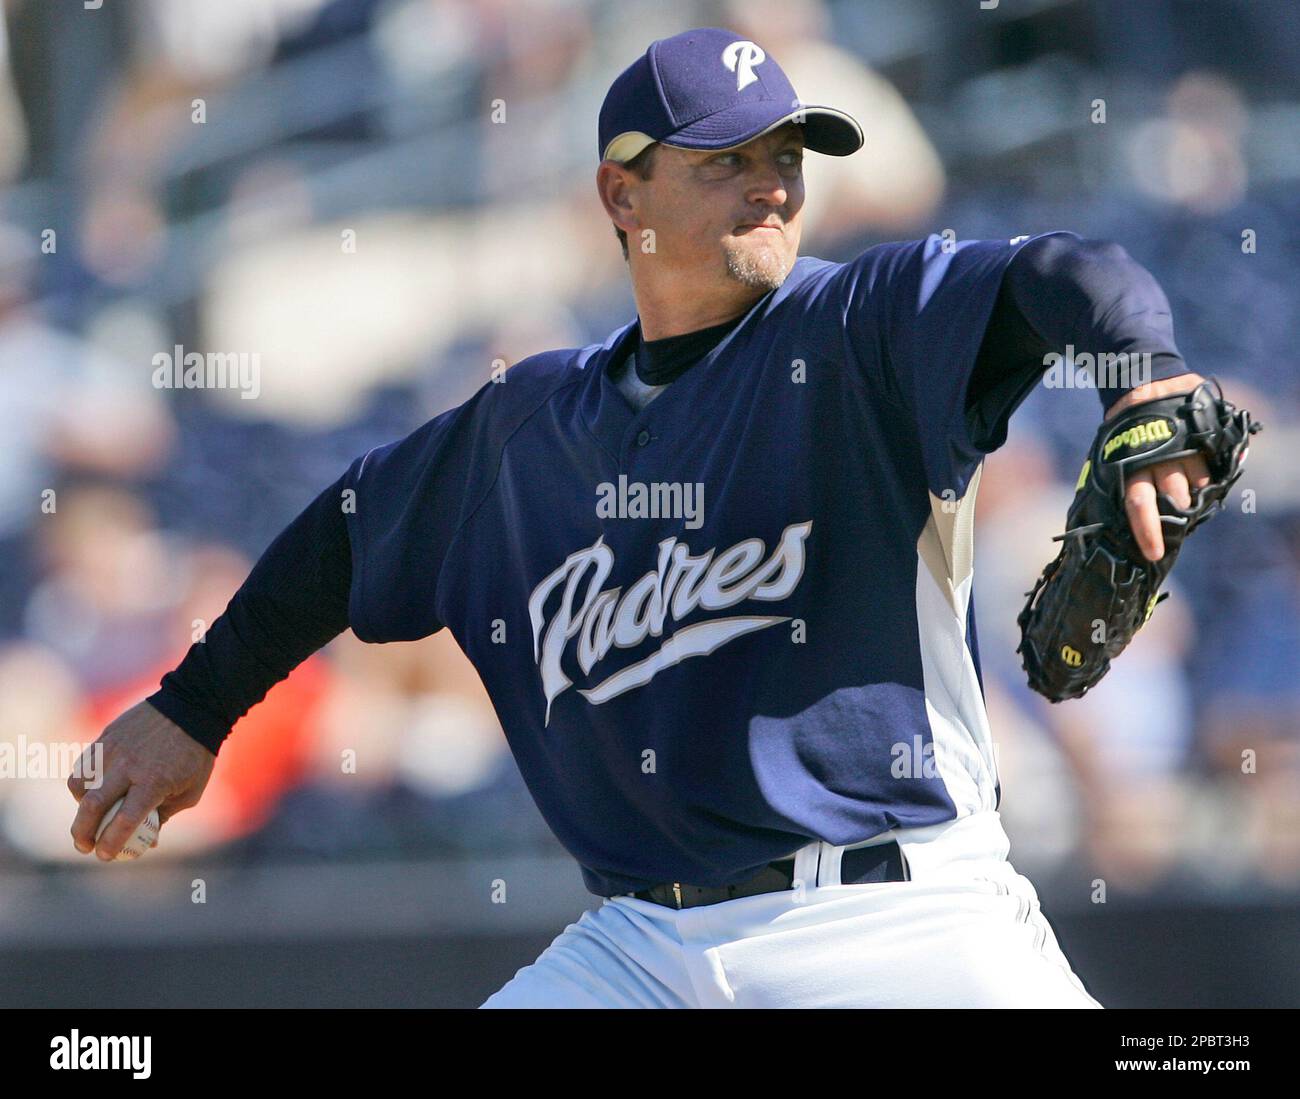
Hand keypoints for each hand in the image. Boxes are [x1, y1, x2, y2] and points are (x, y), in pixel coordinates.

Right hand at [67, 700, 214, 860]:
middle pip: (91, 805)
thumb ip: (163, 816)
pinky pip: (84, 765)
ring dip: (80, 806)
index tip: (104, 856)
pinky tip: (94, 789)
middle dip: (82, 832)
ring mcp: (114, 749)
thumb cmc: (195, 755)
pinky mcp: (106, 736)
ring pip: (79, 784)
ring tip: (91, 814)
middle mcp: (129, 766)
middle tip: (84, 846)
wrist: (193, 708)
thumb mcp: (190, 791)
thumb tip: (147, 842)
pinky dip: (83, 782)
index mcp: (154, 782)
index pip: (124, 820)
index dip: (110, 843)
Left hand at [1104, 373, 1210, 561]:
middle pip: (1172, 497)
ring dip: (1196, 497)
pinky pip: (1210, 463)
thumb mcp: (1110, 453)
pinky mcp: (1199, 434)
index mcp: (1130, 467)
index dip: (1147, 531)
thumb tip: (1103, 520)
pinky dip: (1210, 477)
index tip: (1155, 554)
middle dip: (1179, 515)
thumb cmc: (1124, 429)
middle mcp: (1157, 459)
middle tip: (1180, 525)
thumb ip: (1114, 481)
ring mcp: (1181, 446)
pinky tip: (1208, 481)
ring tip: (1193, 501)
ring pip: (1195, 482)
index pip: (1138, 505)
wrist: (1143, 381)